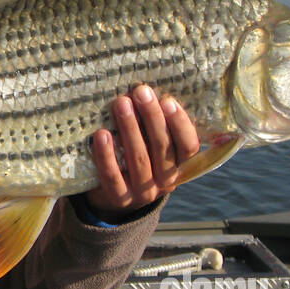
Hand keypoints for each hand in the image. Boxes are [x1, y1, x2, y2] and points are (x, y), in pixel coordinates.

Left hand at [86, 84, 199, 217]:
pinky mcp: (120, 198)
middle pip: (162, 148)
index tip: (168, 100)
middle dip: (151, 117)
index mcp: (180, 165)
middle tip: (140, 92)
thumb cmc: (136, 156)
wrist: (113, 195)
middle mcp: (166, 181)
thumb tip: (147, 89)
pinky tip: (101, 134)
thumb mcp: (151, 144)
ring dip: (130, 129)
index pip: (188, 146)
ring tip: (121, 103)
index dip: (180, 124)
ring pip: (139, 159)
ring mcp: (143, 192)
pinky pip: (113, 176)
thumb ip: (155, 125)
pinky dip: (106, 155)